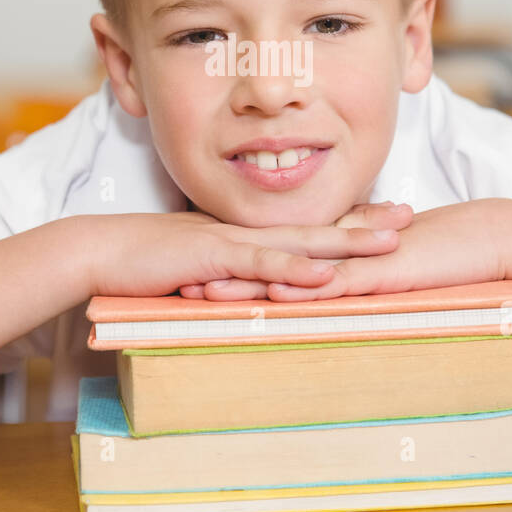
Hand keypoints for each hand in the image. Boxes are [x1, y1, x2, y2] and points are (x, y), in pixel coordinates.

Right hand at [85, 208, 404, 298]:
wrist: (99, 253)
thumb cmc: (142, 265)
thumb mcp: (196, 272)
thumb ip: (227, 279)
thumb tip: (249, 297)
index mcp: (247, 236)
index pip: (308, 228)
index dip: (348, 222)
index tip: (388, 218)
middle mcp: (247, 233)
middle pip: (318, 227)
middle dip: (365, 221)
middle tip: (411, 215)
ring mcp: (232, 242)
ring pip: (301, 242)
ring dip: (346, 241)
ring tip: (389, 240)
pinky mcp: (212, 258)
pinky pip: (261, 264)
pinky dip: (295, 269)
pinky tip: (326, 273)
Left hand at [200, 199, 507, 302]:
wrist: (486, 240)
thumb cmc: (442, 259)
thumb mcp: (388, 275)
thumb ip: (357, 283)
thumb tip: (331, 298)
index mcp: (332, 253)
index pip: (275, 260)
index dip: (234, 267)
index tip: (194, 275)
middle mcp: (335, 253)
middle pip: (268, 263)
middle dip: (223, 273)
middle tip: (176, 281)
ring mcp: (354, 261)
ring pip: (291, 273)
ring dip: (247, 282)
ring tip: (203, 291)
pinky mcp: (378, 273)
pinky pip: (335, 284)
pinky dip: (303, 288)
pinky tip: (273, 294)